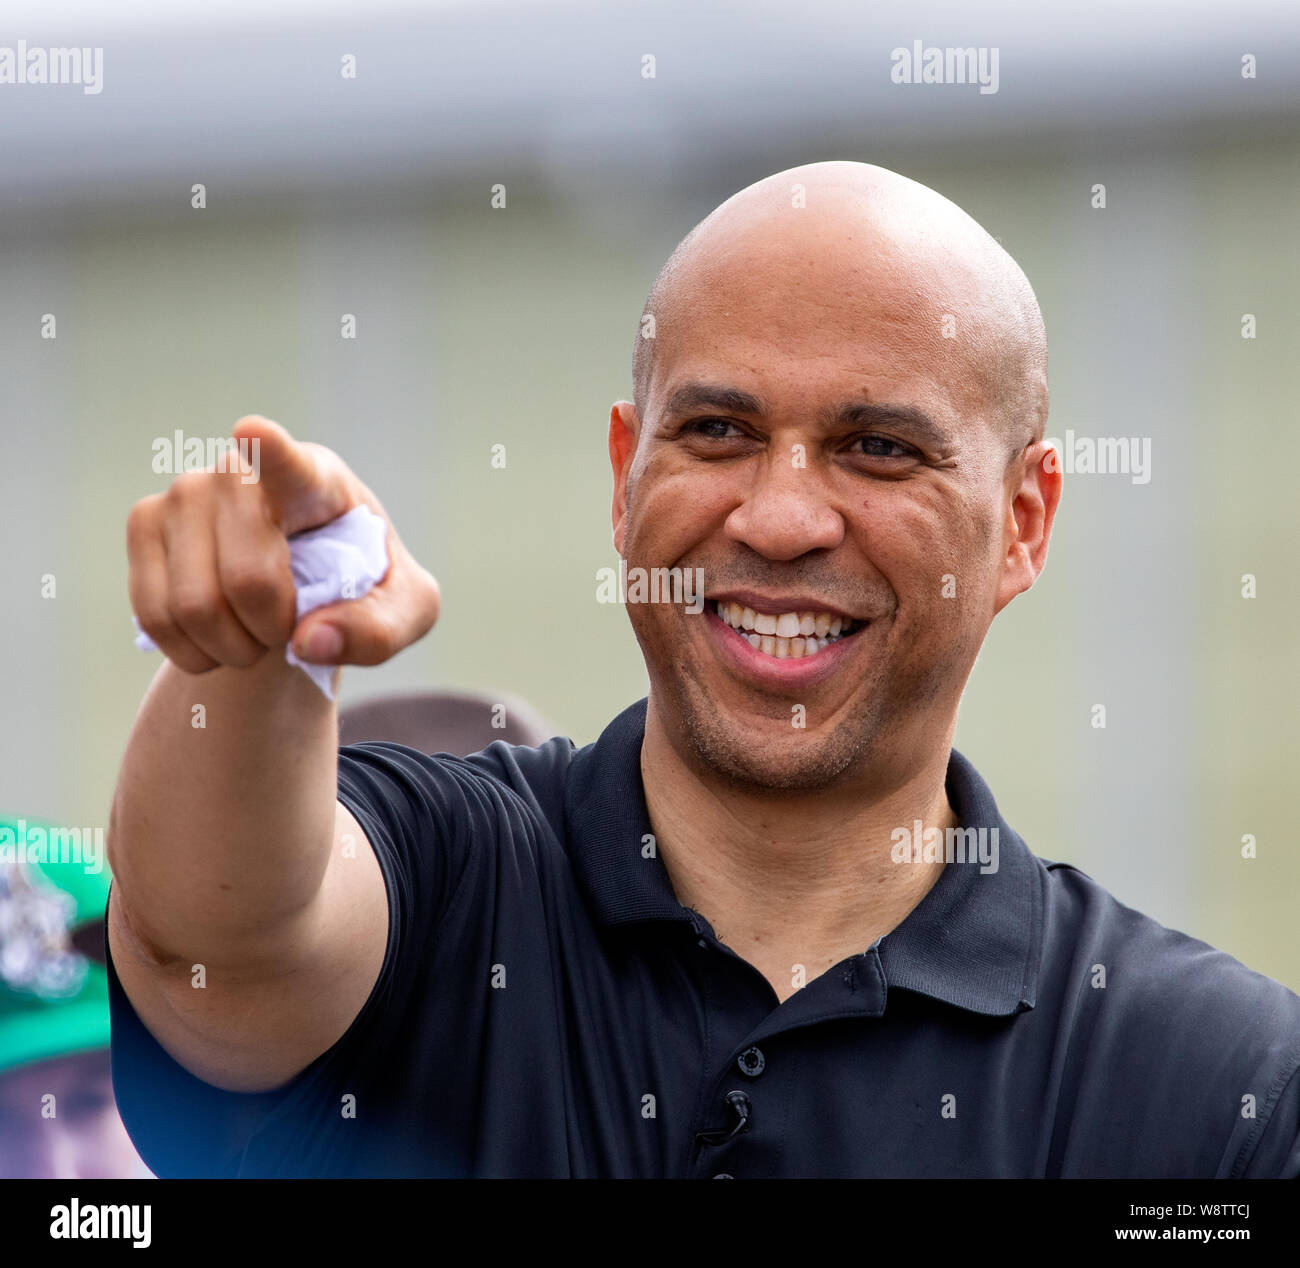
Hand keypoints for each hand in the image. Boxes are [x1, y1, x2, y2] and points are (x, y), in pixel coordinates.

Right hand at [127, 415, 439, 674]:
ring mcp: (183, 492)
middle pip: (246, 580)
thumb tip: (308, 641)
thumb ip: (380, 629)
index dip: (269, 451)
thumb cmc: (365, 582)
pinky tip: (219, 640)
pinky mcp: (145, 521)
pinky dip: (193, 652)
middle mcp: (238, 472)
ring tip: (258, 635)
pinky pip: (156, 616)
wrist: (305, 581)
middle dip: (273, 631)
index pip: (286, 462)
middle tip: (291, 629)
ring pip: (193, 606)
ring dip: (234, 649)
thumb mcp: (406, 609)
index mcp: (313, 478)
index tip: (252, 433)